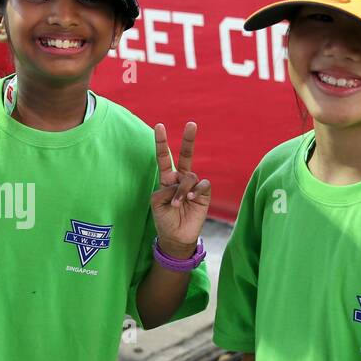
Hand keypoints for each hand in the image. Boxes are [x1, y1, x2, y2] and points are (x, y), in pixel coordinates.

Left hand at [151, 121, 210, 257]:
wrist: (176, 236)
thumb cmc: (164, 219)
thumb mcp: (156, 203)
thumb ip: (166, 189)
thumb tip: (181, 183)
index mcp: (167, 179)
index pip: (163, 158)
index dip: (161, 142)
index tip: (159, 126)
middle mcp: (181, 179)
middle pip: (186, 155)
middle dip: (189, 140)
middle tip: (191, 123)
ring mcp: (193, 186)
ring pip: (190, 177)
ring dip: (182, 190)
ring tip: (179, 203)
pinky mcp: (204, 194)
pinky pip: (202, 185)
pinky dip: (195, 191)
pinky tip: (191, 199)